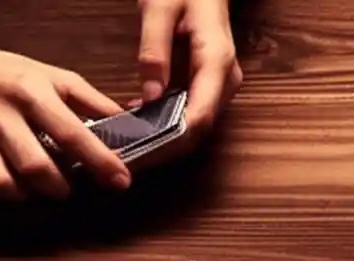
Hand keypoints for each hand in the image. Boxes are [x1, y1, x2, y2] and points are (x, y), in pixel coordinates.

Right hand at [0, 31, 129, 199]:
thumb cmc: (2, 74)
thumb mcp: (50, 75)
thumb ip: (90, 100)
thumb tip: (130, 122)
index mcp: (31, 91)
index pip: (71, 132)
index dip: (100, 161)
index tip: (121, 181)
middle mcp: (2, 115)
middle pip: (36, 166)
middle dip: (61, 187)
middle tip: (69, 187)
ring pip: (4, 184)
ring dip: (31, 196)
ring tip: (42, 189)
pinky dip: (4, 198)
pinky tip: (16, 189)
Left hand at [137, 0, 241, 139]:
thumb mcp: (159, 7)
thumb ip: (154, 51)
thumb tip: (151, 95)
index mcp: (216, 60)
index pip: (200, 115)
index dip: (173, 139)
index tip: (144, 150)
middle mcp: (224, 79)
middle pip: (200, 128)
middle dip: (166, 146)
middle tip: (129, 153)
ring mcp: (220, 84)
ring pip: (197, 126)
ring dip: (166, 138)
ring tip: (130, 141)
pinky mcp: (210, 85)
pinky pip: (192, 112)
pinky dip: (168, 123)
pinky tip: (140, 120)